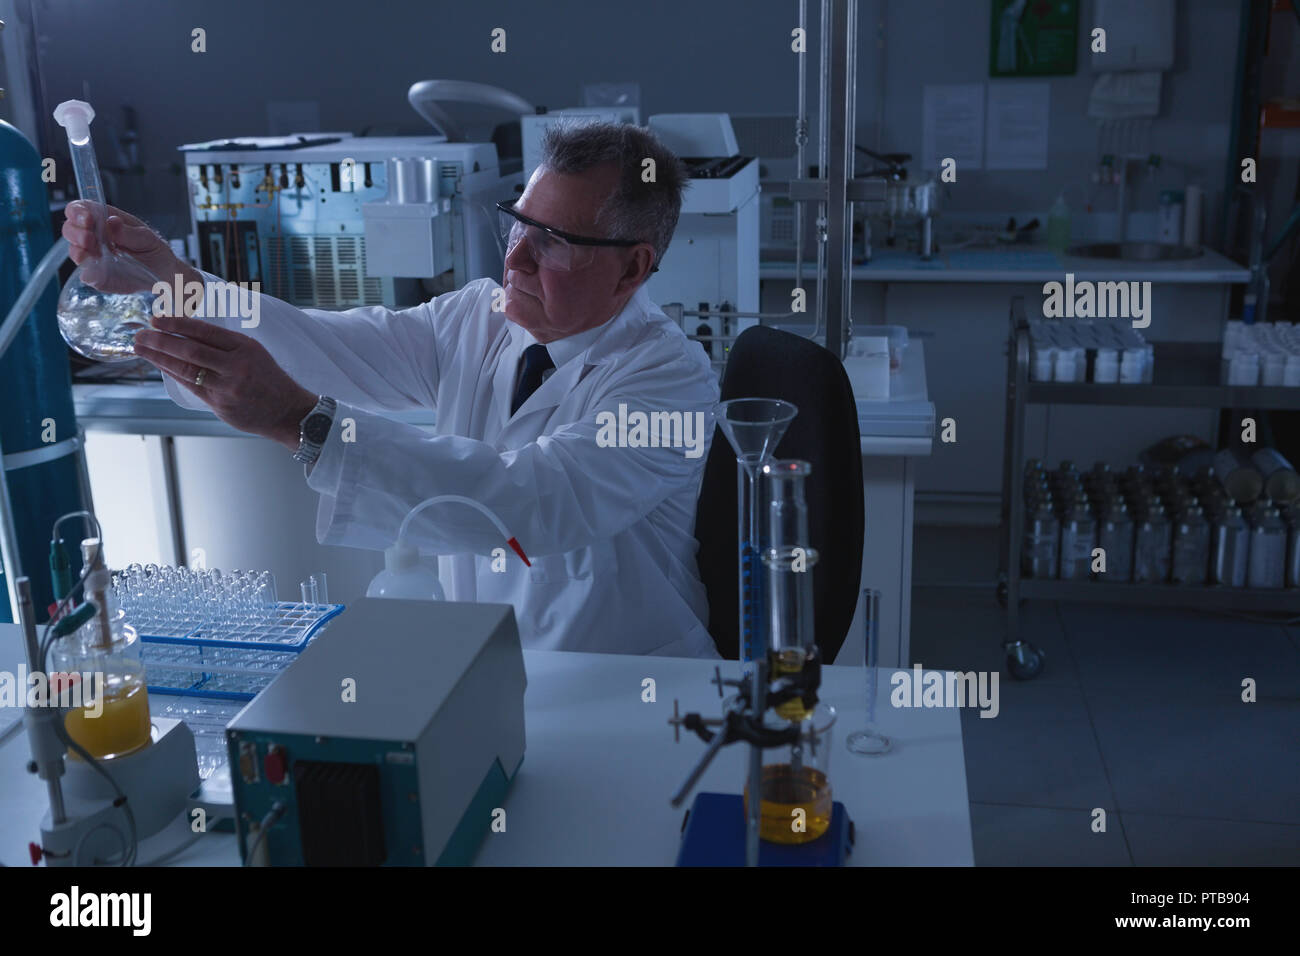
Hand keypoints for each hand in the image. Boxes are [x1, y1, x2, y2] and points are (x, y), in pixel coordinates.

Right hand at [61, 200, 199, 292]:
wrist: (164, 274)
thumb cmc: (153, 250)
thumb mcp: (147, 237)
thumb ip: (129, 232)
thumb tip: (112, 222)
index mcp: (103, 220)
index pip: (80, 209)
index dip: (77, 211)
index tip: (86, 218)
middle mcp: (94, 237)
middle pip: (70, 229)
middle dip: (76, 232)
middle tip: (90, 238)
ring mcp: (93, 257)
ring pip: (75, 251)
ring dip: (80, 251)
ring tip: (94, 251)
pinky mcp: (97, 276)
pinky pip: (87, 274)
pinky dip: (89, 272)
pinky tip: (97, 270)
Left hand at [133, 315, 317, 450]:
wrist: (288, 411)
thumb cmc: (269, 379)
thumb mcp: (254, 352)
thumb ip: (224, 345)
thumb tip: (185, 333)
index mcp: (245, 348)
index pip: (205, 332)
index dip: (178, 324)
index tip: (157, 318)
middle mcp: (237, 366)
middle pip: (191, 351)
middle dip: (161, 341)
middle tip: (140, 334)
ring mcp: (228, 387)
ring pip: (186, 370)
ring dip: (160, 358)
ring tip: (142, 349)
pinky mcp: (221, 405)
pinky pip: (191, 387)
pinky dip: (172, 374)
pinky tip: (160, 365)